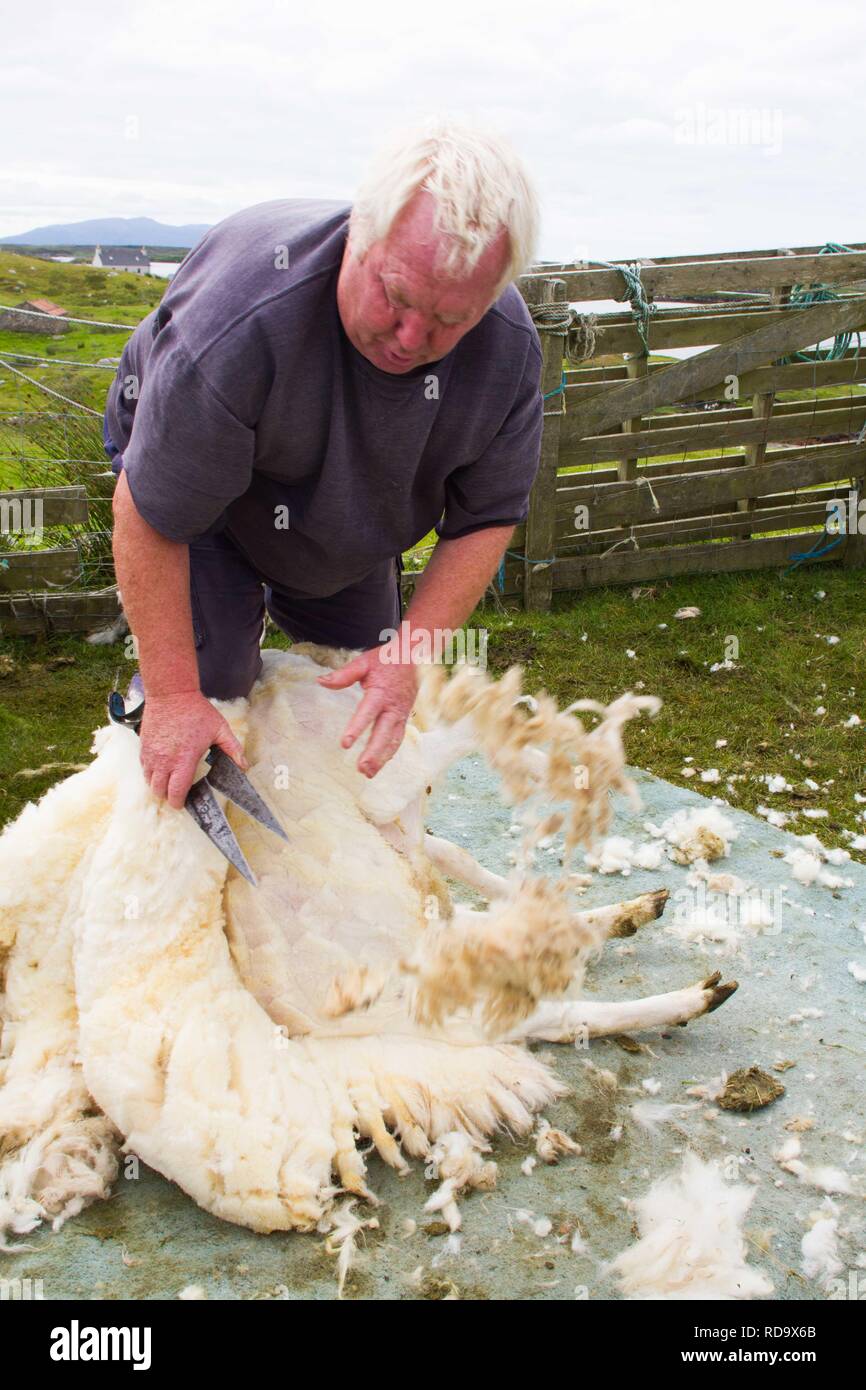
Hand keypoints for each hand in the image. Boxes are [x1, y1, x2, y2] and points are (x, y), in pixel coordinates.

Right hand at [138, 689, 248, 808]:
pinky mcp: (143, 747)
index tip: (184, 803)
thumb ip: (233, 749)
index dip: (179, 802)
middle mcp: (164, 760)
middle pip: (159, 791)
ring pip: (149, 782)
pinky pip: (143, 769)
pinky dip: (151, 774)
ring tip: (170, 782)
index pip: (176, 792)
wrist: (171, 694)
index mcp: (184, 759)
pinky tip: (161, 769)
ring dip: (158, 786)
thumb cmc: (196, 711)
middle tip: (178, 794)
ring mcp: (151, 754)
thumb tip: (244, 766)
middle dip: (169, 797)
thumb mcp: (220, 729)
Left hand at [317, 643, 418, 777]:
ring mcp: (400, 714)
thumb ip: (344, 674)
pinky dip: (389, 753)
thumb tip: (321, 682)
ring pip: (393, 740)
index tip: (345, 744)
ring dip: (382, 758)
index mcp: (380, 693)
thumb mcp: (364, 662)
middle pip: (383, 734)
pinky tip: (379, 765)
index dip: (357, 728)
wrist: (413, 657)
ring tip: (369, 773)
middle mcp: (392, 707)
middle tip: (361, 768)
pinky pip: (397, 738)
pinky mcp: (404, 718)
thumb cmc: (386, 660)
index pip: (368, 713)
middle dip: (374, 753)